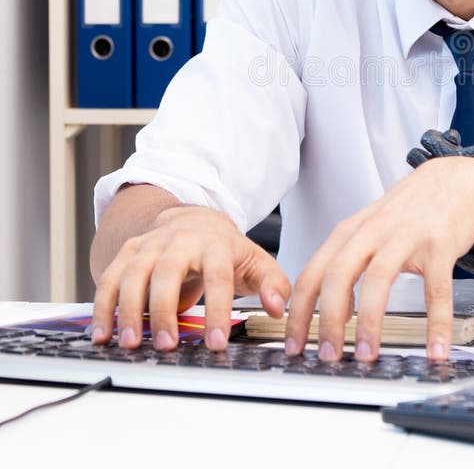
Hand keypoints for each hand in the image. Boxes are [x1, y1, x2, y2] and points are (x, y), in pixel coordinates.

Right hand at [91, 205, 290, 351]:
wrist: (194, 219)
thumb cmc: (225, 249)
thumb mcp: (256, 262)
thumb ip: (272, 284)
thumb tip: (278, 309)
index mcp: (216, 243)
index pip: (217, 276)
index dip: (217, 309)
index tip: (217, 343)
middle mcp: (180, 240)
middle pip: (167, 271)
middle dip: (165, 310)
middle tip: (166, 346)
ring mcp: (151, 244)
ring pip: (133, 273)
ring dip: (129, 310)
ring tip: (131, 344)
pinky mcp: (128, 252)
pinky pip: (109, 277)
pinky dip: (103, 306)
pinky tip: (103, 334)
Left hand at [285, 156, 473, 362]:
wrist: (453, 179)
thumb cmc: (408, 211)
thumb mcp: (369, 229)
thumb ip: (348, 262)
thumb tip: (333, 312)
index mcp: (350, 232)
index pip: (313, 273)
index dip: (299, 312)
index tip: (293, 346)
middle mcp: (373, 232)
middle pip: (338, 275)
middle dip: (327, 320)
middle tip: (326, 357)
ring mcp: (407, 236)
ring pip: (378, 280)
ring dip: (369, 322)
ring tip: (366, 355)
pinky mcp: (440, 245)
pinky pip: (436, 290)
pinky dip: (436, 323)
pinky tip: (436, 349)